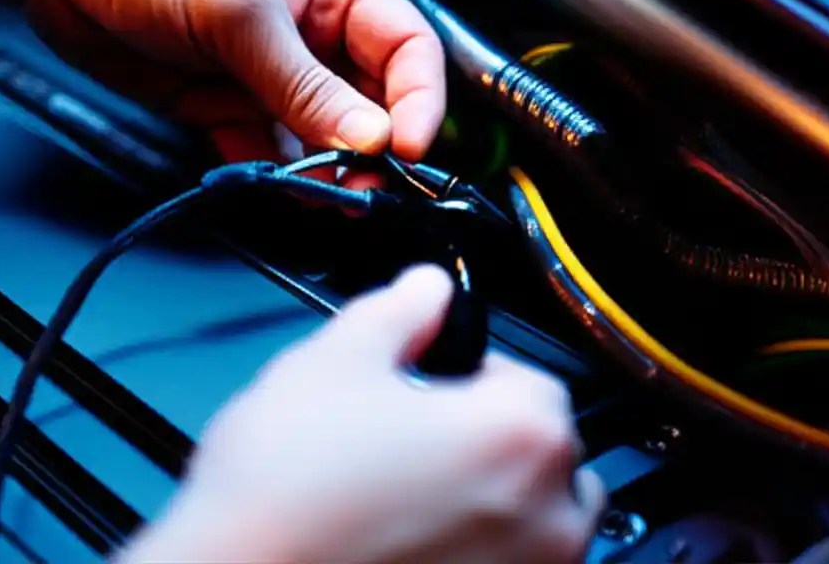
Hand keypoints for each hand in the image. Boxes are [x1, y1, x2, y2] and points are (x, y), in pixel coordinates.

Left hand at [17, 0, 445, 164]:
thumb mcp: (238, 10)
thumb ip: (302, 81)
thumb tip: (367, 137)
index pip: (407, 51)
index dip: (418, 102)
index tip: (407, 147)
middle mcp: (307, 35)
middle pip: (370, 104)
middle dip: (374, 150)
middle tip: (364, 187)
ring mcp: (264, 75)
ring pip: (319, 139)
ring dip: (325, 172)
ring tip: (322, 196)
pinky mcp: (223, 106)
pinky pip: (264, 153)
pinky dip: (272, 176)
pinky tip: (272, 187)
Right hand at [119, 265, 603, 562]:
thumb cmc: (282, 493)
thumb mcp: (332, 361)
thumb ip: (397, 311)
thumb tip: (425, 290)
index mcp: (517, 437)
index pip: (534, 380)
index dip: (472, 371)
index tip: (429, 381)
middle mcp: (542, 518)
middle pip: (545, 455)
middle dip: (489, 436)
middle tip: (411, 436)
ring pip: (535, 522)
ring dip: (493, 499)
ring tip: (410, 491)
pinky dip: (473, 550)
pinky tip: (406, 535)